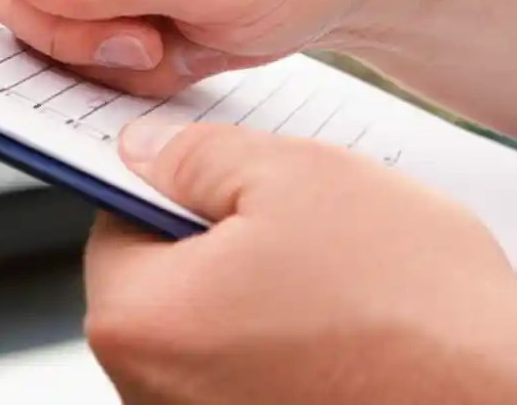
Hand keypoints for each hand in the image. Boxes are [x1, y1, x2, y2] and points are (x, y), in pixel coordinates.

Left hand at [85, 118, 516, 403]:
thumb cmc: (416, 316)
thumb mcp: (300, 180)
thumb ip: (197, 156)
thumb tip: (145, 149)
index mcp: (137, 321)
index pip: (113, 224)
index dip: (169, 188)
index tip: (212, 178)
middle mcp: (149, 391)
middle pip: (159, 284)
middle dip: (215, 246)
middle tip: (292, 229)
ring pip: (207, 330)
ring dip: (252, 299)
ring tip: (332, 288)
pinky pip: (244, 374)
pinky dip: (281, 348)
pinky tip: (339, 334)